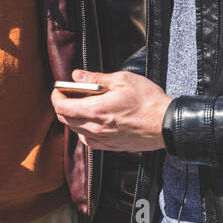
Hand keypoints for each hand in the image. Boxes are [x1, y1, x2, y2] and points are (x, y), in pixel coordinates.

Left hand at [51, 69, 172, 151]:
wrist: (166, 124)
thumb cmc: (148, 100)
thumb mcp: (122, 80)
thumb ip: (96, 78)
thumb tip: (77, 76)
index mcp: (96, 110)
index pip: (62, 108)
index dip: (56, 97)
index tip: (58, 89)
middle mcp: (96, 128)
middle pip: (66, 120)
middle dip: (62, 106)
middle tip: (68, 95)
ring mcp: (104, 140)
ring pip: (76, 131)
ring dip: (73, 118)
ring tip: (81, 106)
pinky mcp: (112, 147)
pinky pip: (89, 141)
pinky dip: (84, 130)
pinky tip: (92, 122)